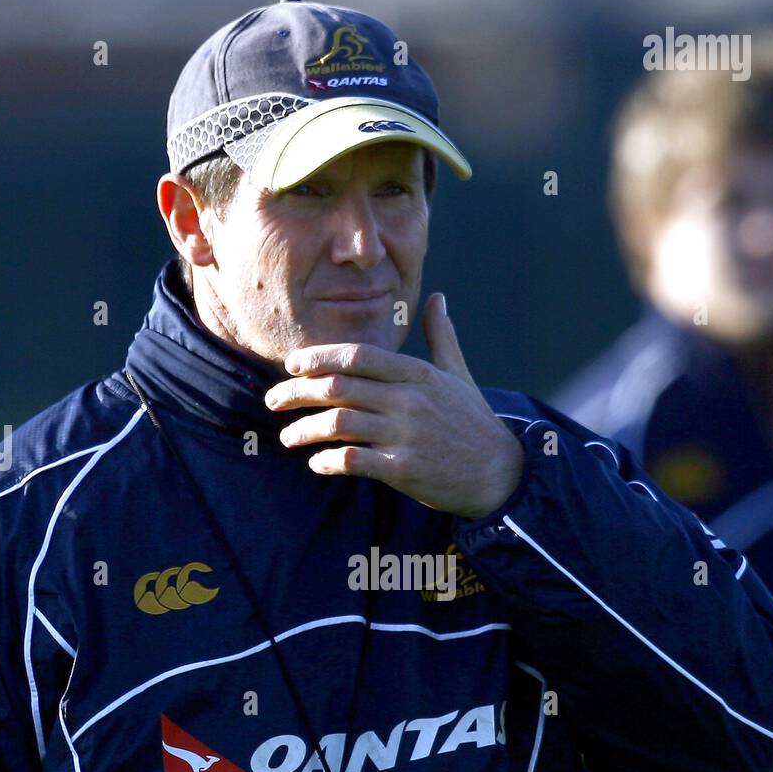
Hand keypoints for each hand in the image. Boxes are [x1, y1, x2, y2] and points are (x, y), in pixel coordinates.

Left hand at [264, 293, 523, 517]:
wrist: (500, 473)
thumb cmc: (474, 423)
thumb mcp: (459, 375)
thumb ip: (441, 336)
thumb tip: (437, 298)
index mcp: (416, 374)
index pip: (356, 356)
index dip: (317, 358)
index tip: (292, 366)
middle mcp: (407, 400)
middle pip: (336, 388)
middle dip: (295, 393)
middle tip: (272, 400)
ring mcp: (405, 436)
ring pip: (337, 425)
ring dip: (303, 431)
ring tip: (288, 437)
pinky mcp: (403, 470)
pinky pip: (352, 461)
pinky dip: (326, 462)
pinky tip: (317, 464)